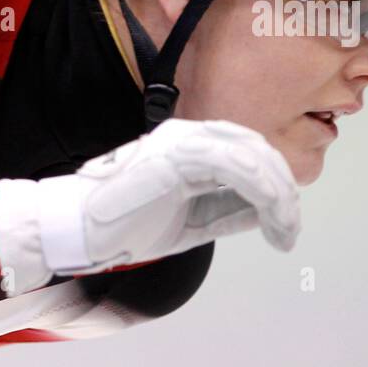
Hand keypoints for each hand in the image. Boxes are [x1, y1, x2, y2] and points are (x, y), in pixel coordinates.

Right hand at [0, 119, 300, 292]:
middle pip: (256, 149)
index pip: (246, 153)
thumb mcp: (190, 222)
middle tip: (289, 229)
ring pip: (253, 155)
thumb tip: (265, 211)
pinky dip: (263, 193)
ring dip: (278, 195)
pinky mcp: (177, 156)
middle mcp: (188, 135)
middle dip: (282, 190)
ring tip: (284, 229)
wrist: (78, 231)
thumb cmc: (122, 227)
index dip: (273, 185)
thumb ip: (225, 211)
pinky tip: (271, 218)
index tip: (282, 225)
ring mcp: (182, 141)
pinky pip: (236, 166)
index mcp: (188, 145)